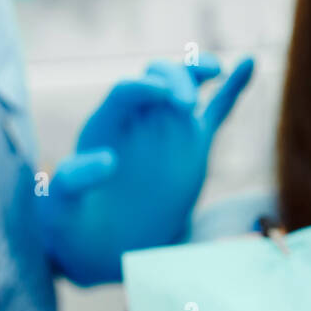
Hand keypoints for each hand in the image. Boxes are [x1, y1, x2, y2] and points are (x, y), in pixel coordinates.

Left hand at [37, 53, 254, 285]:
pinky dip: (233, 87)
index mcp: (106, 125)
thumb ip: (74, 181)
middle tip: (186, 105)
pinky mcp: (194, 146)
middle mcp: (138, 118)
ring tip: (215, 69)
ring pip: (189, 85)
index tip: (162, 95)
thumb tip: (105, 161)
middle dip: (176, 81)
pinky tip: (249, 63)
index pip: (127, 91)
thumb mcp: (60, 207)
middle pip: (160, 77)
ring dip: (200, 70)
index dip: (144, 87)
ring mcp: (169, 129)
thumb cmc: (71, 226)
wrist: (100, 248)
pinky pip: (217, 110)